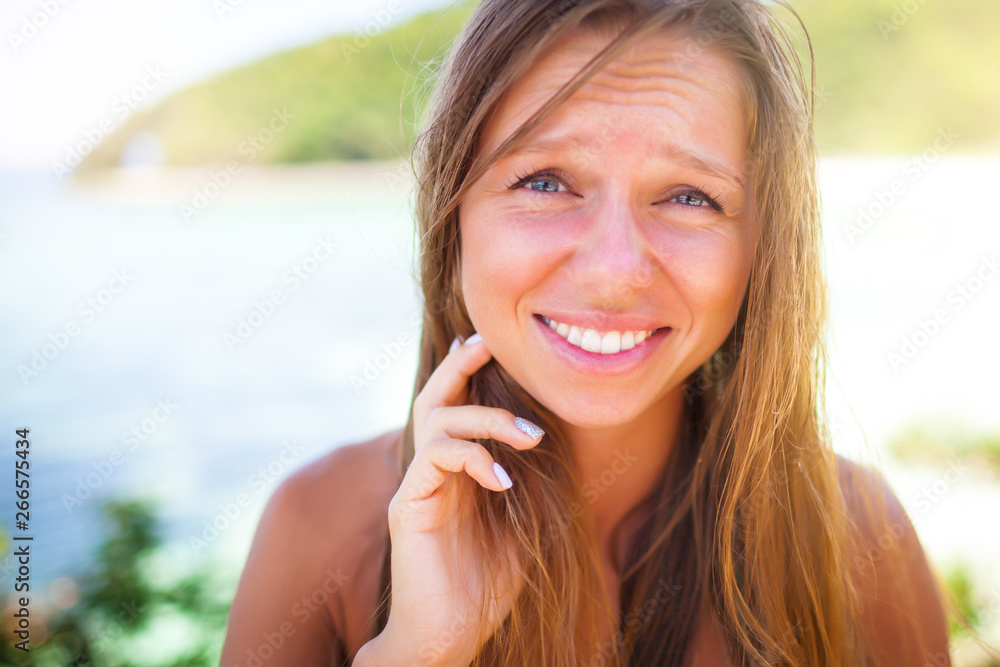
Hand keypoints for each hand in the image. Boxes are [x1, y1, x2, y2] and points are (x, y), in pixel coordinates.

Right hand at [374, 333, 544, 665]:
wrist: (449, 637)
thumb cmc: (486, 587)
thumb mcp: (524, 528)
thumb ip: (534, 488)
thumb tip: (569, 453)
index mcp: (456, 473)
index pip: (458, 409)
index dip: (471, 374)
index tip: (497, 348)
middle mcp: (432, 472)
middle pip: (434, 398)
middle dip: (460, 365)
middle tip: (490, 343)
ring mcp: (417, 486)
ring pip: (436, 420)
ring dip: (487, 418)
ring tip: (531, 438)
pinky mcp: (407, 506)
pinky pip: (435, 458)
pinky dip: (472, 457)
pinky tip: (504, 480)